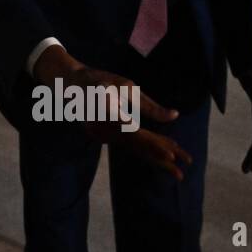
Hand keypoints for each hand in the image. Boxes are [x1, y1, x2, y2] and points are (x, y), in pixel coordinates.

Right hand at [34, 44, 190, 179]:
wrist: (68, 83)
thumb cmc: (99, 80)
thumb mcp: (126, 86)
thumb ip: (149, 106)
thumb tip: (175, 116)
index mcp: (110, 115)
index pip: (138, 134)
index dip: (156, 144)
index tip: (173, 155)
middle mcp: (105, 130)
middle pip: (137, 147)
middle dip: (161, 159)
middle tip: (182, 172)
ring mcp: (102, 136)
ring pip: (133, 148)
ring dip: (155, 158)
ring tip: (177, 169)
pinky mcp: (103, 137)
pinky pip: (127, 145)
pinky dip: (144, 150)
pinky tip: (159, 156)